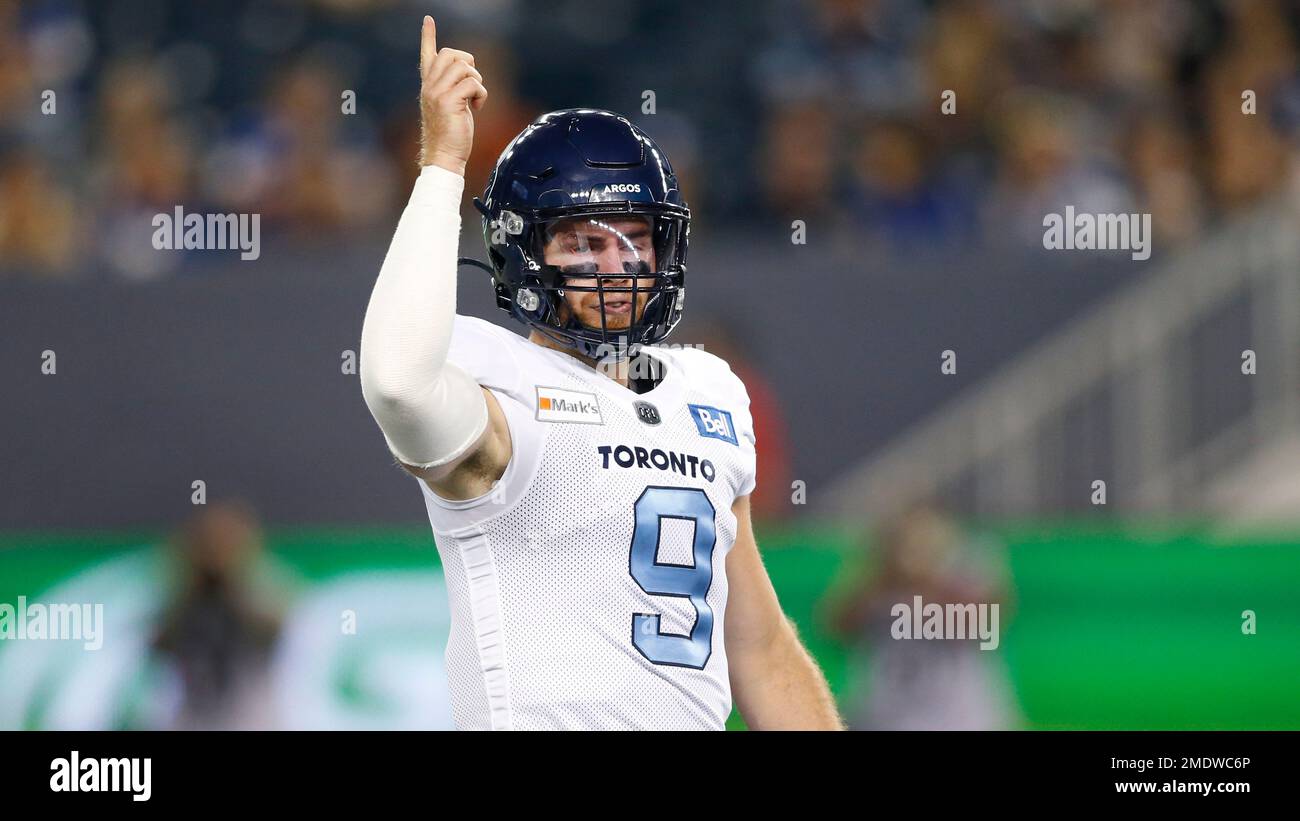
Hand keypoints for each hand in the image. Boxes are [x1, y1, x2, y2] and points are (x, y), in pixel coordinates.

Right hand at [418, 15, 486, 174]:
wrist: (444, 155)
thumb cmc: (451, 134)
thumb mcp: (450, 105)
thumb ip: (453, 87)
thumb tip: (467, 72)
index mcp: (429, 86)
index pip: (427, 55)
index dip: (428, 37)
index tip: (428, 20)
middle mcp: (430, 86)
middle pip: (451, 54)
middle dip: (469, 63)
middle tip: (473, 82)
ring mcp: (437, 93)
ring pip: (464, 67)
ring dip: (477, 80)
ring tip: (475, 99)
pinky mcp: (449, 102)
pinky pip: (473, 84)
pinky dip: (481, 94)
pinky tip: (477, 108)